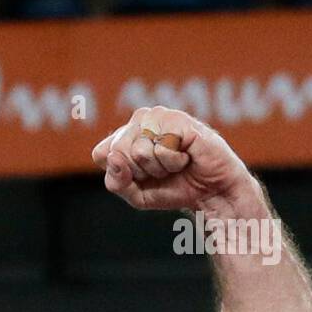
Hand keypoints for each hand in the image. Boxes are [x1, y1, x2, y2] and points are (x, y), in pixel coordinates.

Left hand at [91, 106, 260, 212]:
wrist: (210, 192)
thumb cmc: (173, 188)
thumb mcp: (135, 195)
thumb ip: (116, 181)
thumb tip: (113, 158)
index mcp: (125, 134)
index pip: (101, 154)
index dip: (121, 174)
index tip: (142, 176)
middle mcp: (140, 119)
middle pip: (117, 152)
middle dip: (141, 172)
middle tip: (163, 170)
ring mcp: (159, 116)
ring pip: (138, 150)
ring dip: (160, 167)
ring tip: (176, 163)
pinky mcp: (179, 118)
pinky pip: (161, 148)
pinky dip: (174, 161)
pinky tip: (186, 156)